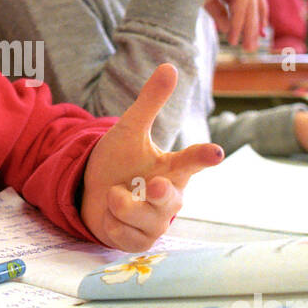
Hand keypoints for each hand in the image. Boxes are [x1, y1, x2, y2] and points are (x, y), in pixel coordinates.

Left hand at [81, 64, 224, 250]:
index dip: (204, 156)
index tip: (216, 152)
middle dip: (160, 194)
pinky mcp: (139, 241)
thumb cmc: (119, 161)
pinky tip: (110, 214)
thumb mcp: (130, 129)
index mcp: (172, 169)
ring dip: (121, 204)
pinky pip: (126, 234)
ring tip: (114, 193)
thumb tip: (169, 66)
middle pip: (171, 199)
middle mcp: (169, 197)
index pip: (192, 161)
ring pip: (145, 218)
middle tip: (151, 184)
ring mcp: (156, 222)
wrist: (91, 191)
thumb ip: (150, 102)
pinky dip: (112, 222)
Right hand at [149, 0, 267, 49]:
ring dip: (247, 29)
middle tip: (252, 46)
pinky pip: (241, 5)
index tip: (259, 31)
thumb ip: (220, 10)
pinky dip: (238, 24)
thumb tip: (228, 28)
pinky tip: (233, 39)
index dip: (257, 12)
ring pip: (248, 4)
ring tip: (245, 48)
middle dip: (253, 24)